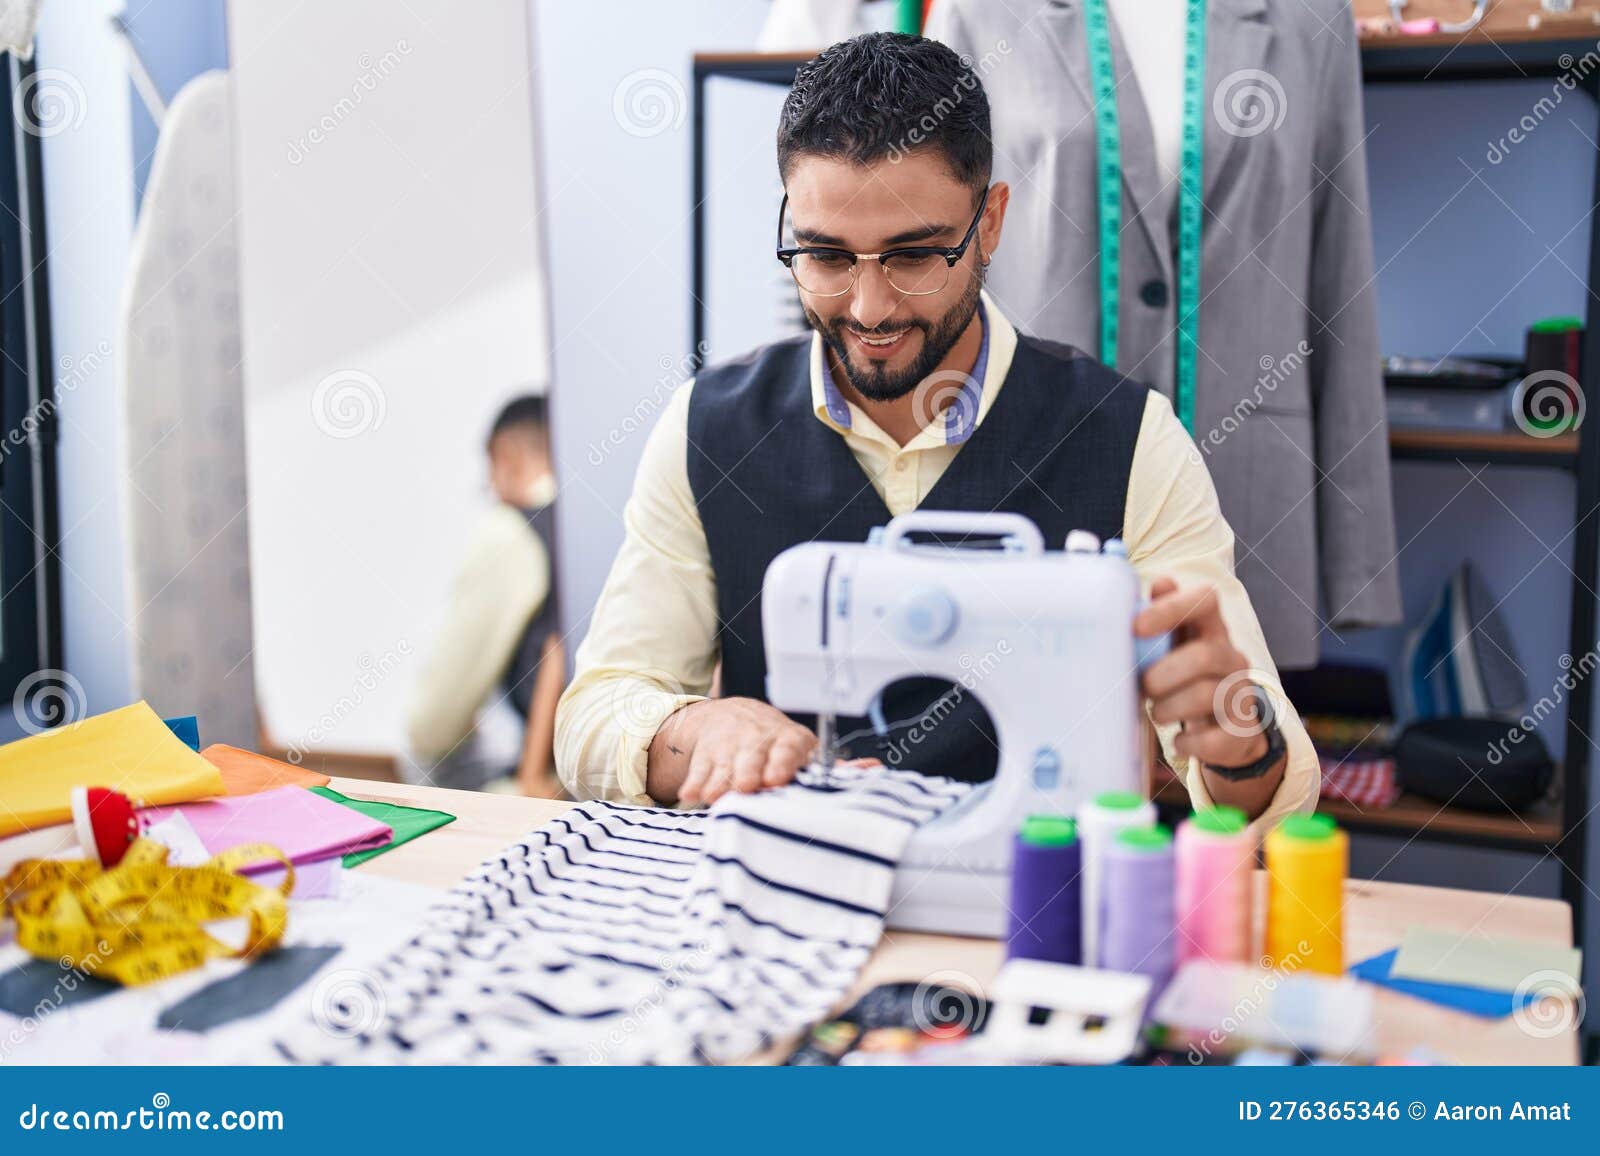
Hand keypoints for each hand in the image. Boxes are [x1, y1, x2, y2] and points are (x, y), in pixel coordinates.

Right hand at [651, 697, 817, 806]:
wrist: (734, 716)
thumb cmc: (778, 745)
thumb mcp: (804, 751)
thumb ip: (833, 767)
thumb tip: (873, 771)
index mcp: (788, 739)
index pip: (787, 748)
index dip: (782, 763)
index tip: (777, 779)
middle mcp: (758, 740)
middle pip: (753, 755)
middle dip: (749, 771)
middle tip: (747, 787)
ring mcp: (729, 747)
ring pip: (725, 764)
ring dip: (719, 780)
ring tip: (714, 796)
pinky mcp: (706, 754)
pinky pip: (699, 769)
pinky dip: (695, 782)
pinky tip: (691, 794)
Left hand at [1134, 577, 1269, 768]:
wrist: (1224, 730)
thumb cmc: (1183, 678)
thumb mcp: (1171, 646)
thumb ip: (1159, 617)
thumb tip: (1158, 582)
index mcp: (1210, 629)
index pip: (1205, 600)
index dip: (1171, 608)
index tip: (1136, 627)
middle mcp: (1232, 657)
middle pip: (1206, 655)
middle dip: (1164, 674)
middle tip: (1143, 686)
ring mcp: (1241, 694)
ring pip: (1208, 695)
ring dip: (1169, 707)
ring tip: (1156, 713)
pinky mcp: (1241, 733)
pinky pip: (1215, 739)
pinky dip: (1188, 743)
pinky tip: (1178, 740)